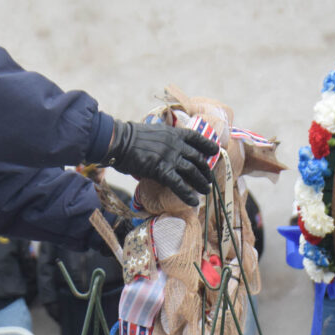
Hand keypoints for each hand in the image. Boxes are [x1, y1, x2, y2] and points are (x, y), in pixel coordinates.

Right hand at [103, 121, 218, 205]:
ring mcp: (170, 157)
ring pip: (192, 172)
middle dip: (205, 170)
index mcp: (173, 133)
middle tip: (208, 178)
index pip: (196, 138)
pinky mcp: (162, 170)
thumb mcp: (153, 133)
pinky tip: (193, 201)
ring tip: (205, 190)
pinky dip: (187, 194)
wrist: (120, 141)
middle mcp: (176, 145)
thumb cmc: (131, 137)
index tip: (215, 151)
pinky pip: (179, 184)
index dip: (207, 145)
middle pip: (197, 158)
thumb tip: (167, 150)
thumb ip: (164, 141)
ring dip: (201, 182)